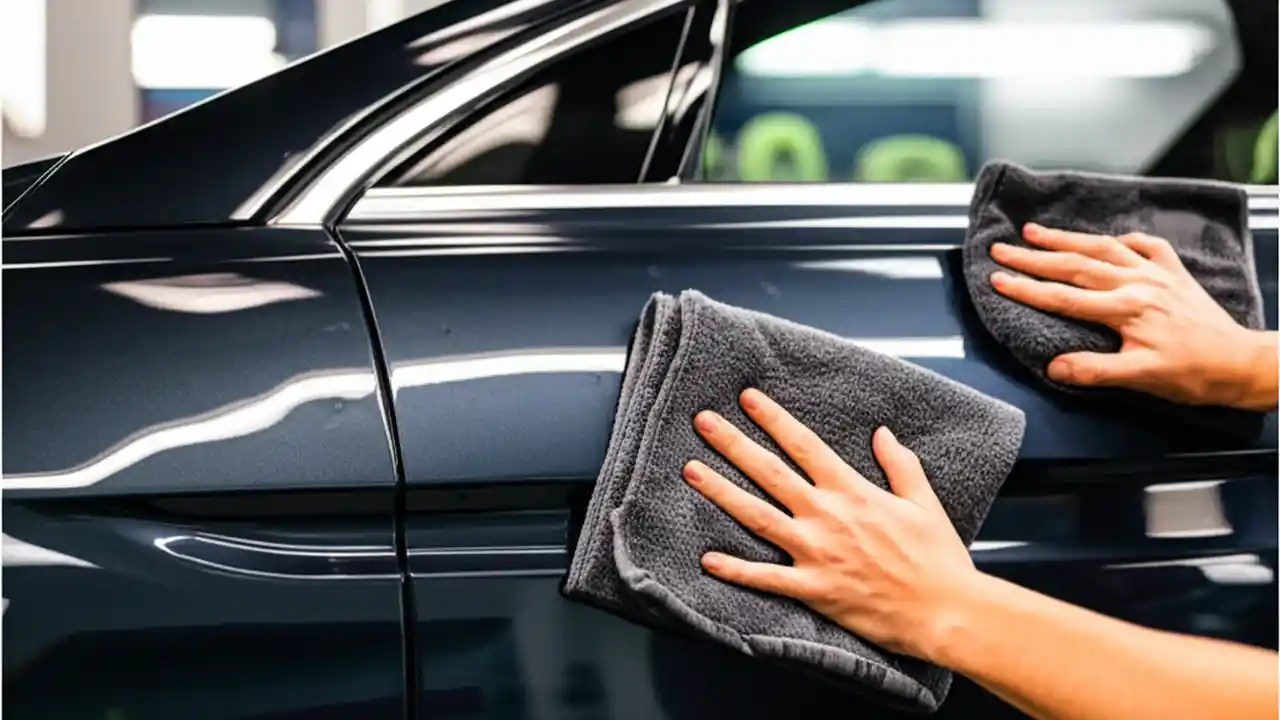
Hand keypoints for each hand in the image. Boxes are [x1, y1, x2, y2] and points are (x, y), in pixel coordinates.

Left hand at [683, 388, 982, 662]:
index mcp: (852, 491)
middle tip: (703, 421)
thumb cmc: (938, 560)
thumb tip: (883, 433)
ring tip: (691, 471)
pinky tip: (706, 558)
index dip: (773, 419)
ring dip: (721, 492)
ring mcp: (816, 552)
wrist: (946, 611)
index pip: (804, 445)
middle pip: (769, 472)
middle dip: (733, 444)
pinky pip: (766, 578)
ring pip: (757, 516)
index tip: (747, 398)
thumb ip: (900, 465)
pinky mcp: (813, 589)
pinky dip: (735, 569)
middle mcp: (827, 516)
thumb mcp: (923, 502)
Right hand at [990, 223, 1276, 410]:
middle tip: (1002, 248)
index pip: (1063, 297)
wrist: (1241, 363)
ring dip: (1067, 238)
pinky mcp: (1174, 273)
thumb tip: (1054, 367)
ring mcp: (1156, 274)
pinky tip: (1109, 239)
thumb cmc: (1192, 374)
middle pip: (1075, 265)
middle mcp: (1137, 283)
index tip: (996, 278)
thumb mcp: (1141, 379)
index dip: (1026, 288)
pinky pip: (1144, 246)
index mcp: (1125, 309)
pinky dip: (1122, 239)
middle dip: (1034, 256)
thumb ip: (1095, 371)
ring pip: (1103, 248)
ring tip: (1036, 230)